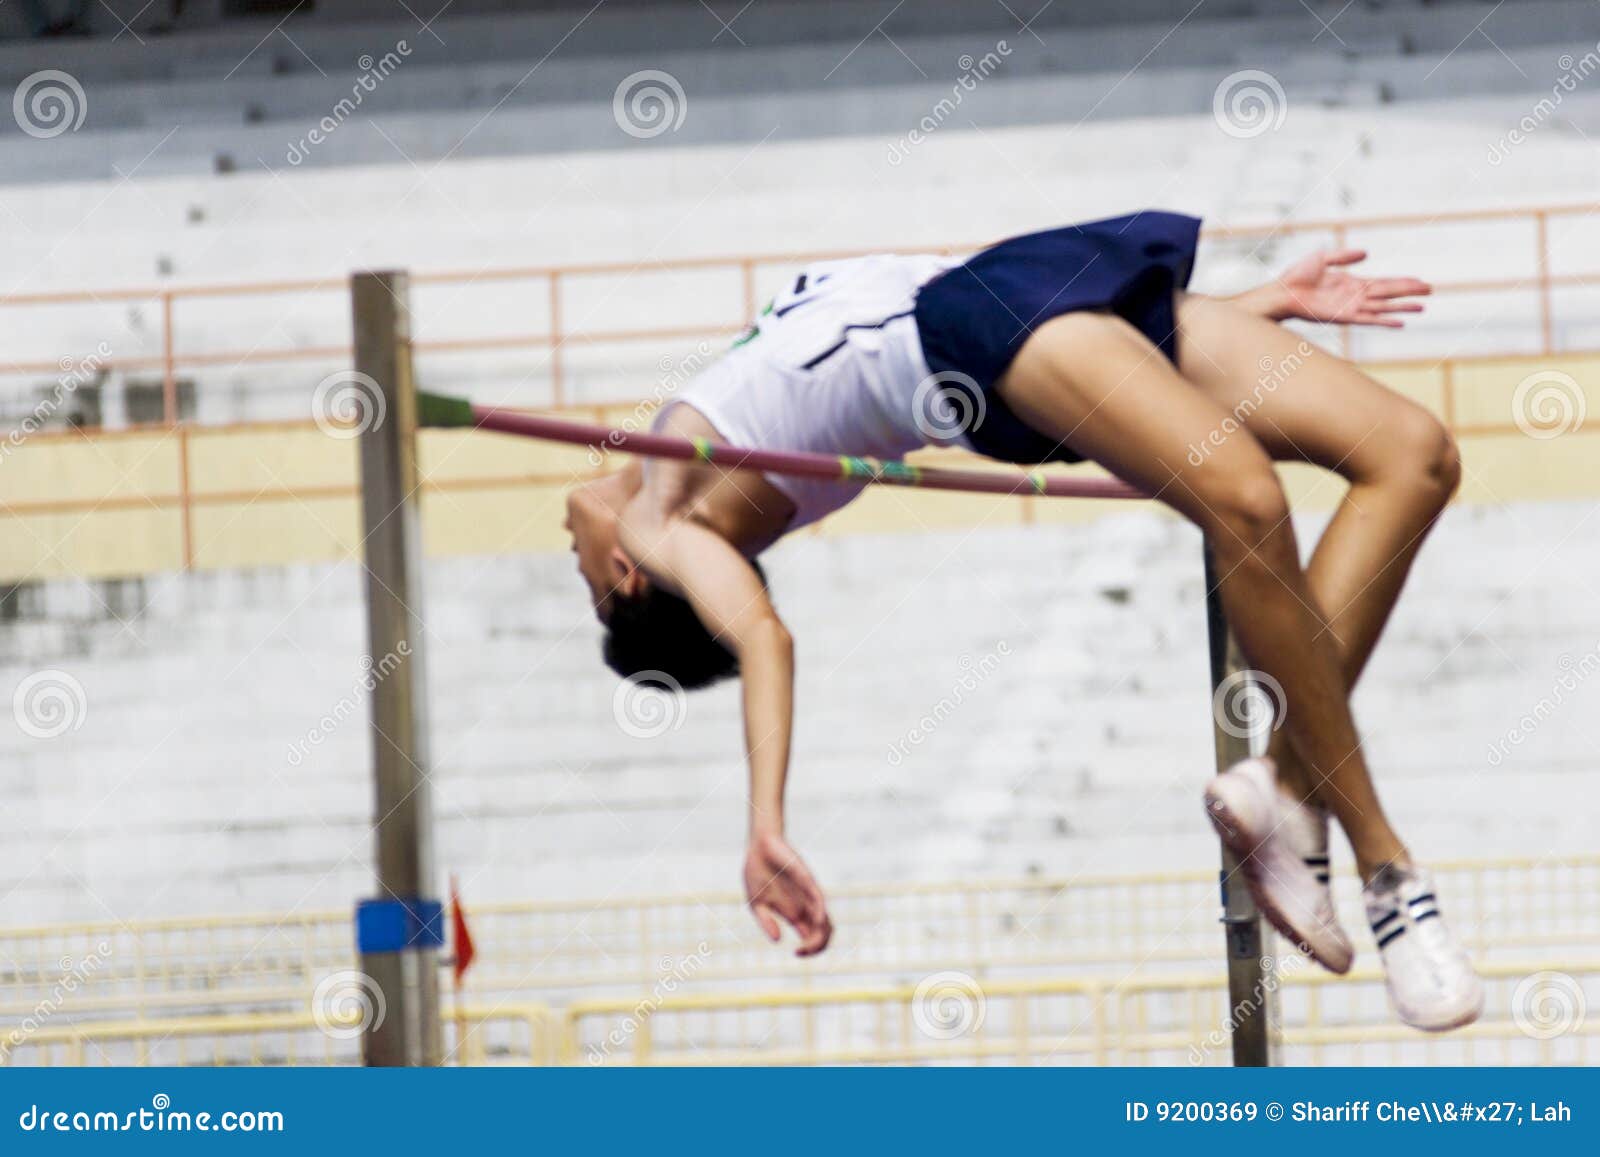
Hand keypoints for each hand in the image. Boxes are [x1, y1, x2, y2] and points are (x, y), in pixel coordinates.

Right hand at [743, 830, 832, 956]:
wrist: (759, 847)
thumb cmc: (757, 874)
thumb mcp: (757, 904)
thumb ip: (766, 922)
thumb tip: (777, 941)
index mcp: (794, 914)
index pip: (812, 937)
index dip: (810, 950)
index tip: (796, 954)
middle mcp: (805, 906)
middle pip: (824, 933)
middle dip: (817, 948)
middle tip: (801, 952)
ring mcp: (808, 894)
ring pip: (826, 920)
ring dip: (821, 936)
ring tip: (807, 944)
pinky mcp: (807, 880)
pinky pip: (819, 898)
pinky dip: (821, 912)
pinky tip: (817, 920)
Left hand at [1275, 248, 1430, 327]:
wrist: (1281, 292)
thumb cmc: (1297, 276)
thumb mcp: (1322, 258)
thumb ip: (1344, 255)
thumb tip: (1367, 253)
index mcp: (1352, 284)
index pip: (1383, 283)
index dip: (1401, 282)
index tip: (1419, 281)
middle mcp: (1354, 297)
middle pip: (1389, 294)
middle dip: (1409, 292)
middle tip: (1431, 290)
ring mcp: (1350, 307)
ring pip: (1383, 308)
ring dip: (1402, 308)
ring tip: (1422, 307)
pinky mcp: (1343, 316)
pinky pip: (1368, 319)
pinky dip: (1384, 321)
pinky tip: (1400, 322)